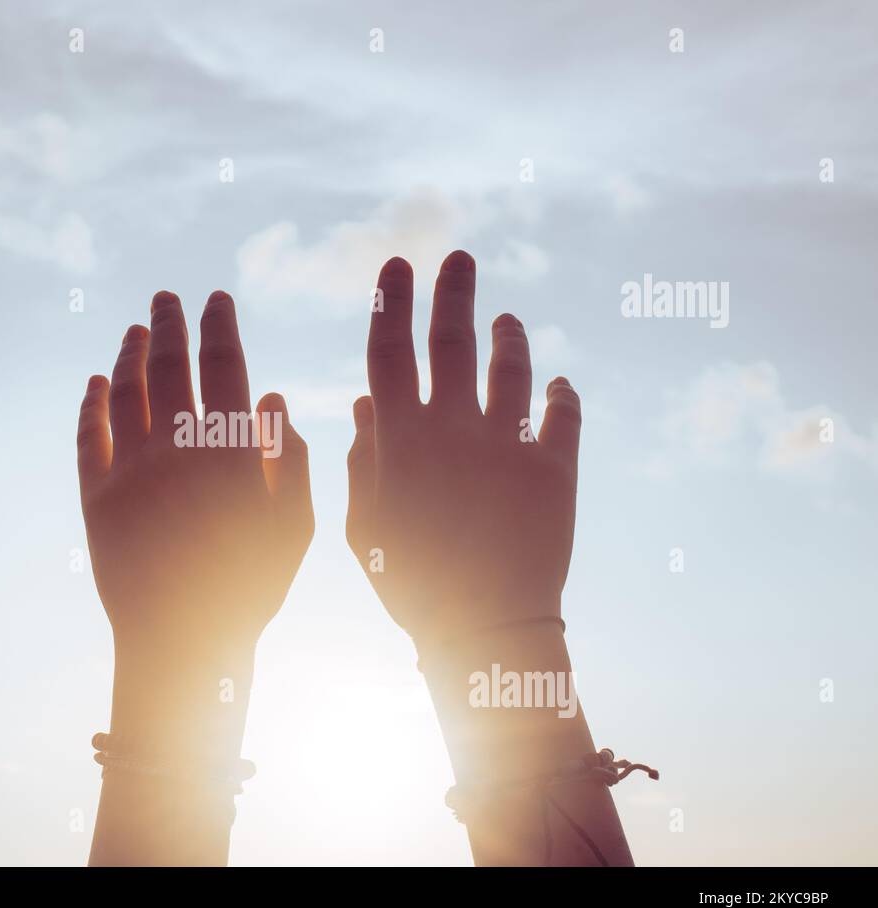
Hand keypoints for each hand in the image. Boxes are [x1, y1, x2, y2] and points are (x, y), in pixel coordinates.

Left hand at [77, 290, 312, 749]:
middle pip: (169, 366)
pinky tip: (97, 383)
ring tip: (134, 329)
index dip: (219, 326)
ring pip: (126, 392)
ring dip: (129, 354)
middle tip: (166, 296)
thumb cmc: (250, 588)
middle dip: (169, 323)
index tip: (217, 299)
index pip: (225, 367)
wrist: (181, 644)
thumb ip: (293, 460)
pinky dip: (91, 404)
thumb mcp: (294, 529)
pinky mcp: (94, 499)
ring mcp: (131, 473)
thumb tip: (275, 395)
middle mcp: (178, 452)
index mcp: (232, 454)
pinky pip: (88, 437)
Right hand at [344, 251, 581, 653]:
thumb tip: (365, 402)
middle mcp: (454, 429)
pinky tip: (558, 385)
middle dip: (452, 290)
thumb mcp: (366, 526)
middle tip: (458, 257)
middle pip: (451, 340)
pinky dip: (562, 395)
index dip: (390, 304)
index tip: (395, 266)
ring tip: (508, 320)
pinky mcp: (556, 469)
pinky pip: (565, 414)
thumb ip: (361, 460)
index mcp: (400, 441)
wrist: (486, 631)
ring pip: (511, 368)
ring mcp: (508, 445)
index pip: (389, 352)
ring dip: (509, 337)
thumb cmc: (412, 583)